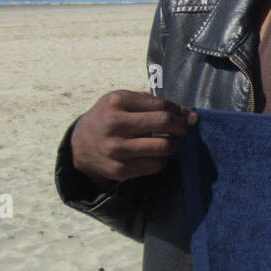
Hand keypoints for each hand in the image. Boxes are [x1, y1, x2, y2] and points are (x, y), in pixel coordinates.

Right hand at [71, 90, 196, 185]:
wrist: (80, 146)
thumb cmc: (109, 118)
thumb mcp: (122, 101)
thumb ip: (153, 103)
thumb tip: (190, 116)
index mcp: (117, 101)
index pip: (161, 104)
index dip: (179, 111)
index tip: (187, 117)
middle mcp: (115, 124)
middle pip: (164, 122)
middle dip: (181, 127)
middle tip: (183, 130)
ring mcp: (116, 148)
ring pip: (163, 146)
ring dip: (175, 145)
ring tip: (174, 143)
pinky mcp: (119, 169)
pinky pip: (155, 165)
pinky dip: (162, 160)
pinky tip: (158, 155)